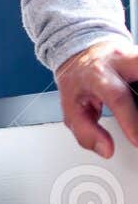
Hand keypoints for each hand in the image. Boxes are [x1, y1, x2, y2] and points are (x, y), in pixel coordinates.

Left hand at [56, 38, 137, 157]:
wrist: (77, 53)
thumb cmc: (77, 81)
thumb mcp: (71, 106)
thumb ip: (85, 131)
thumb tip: (106, 149)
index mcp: (97, 75)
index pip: (116, 97)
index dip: (129, 119)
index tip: (137, 140)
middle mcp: (117, 62)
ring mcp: (132, 56)